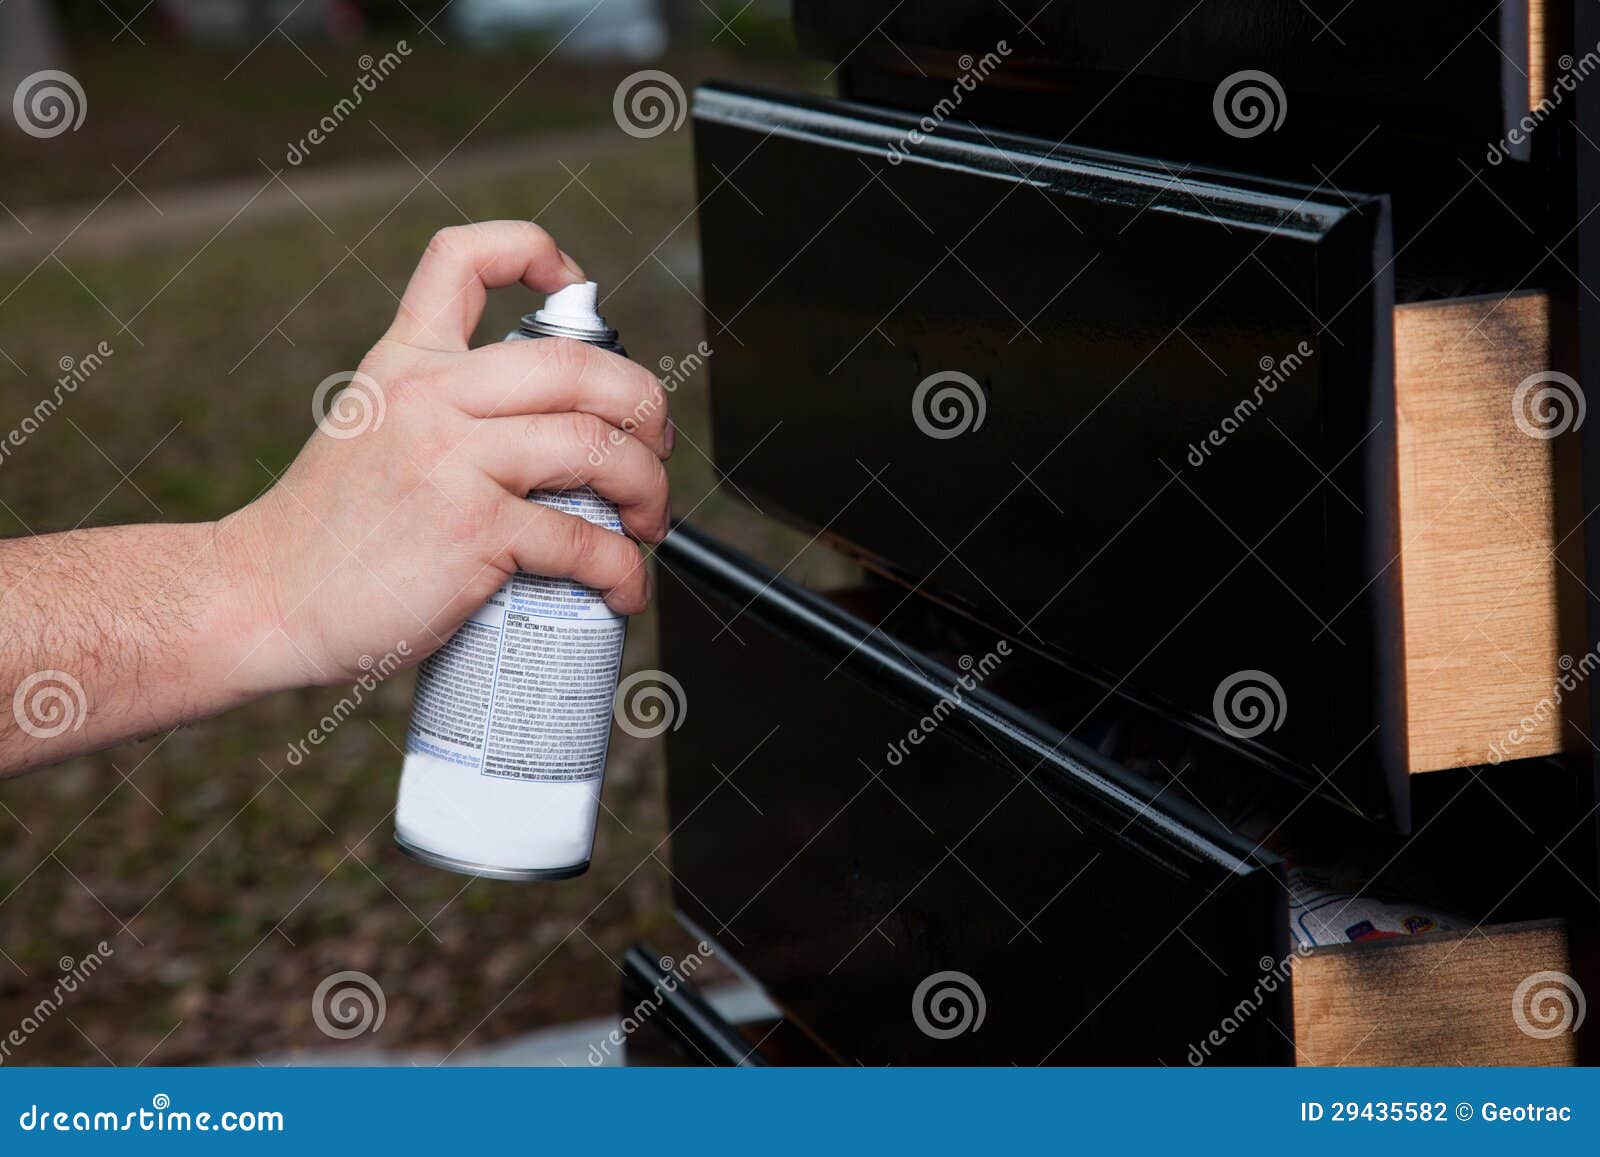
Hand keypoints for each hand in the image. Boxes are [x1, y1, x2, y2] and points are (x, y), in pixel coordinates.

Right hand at [220, 221, 671, 691]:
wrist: (263, 598)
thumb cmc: (326, 533)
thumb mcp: (370, 429)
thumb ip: (441, 408)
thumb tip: (543, 425)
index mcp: (407, 361)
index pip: (466, 256)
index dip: (538, 252)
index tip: (579, 287)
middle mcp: (432, 396)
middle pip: (578, 364)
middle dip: (644, 405)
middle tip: (657, 446)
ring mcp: (453, 461)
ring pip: (597, 446)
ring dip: (649, 488)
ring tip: (649, 521)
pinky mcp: (472, 529)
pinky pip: (582, 538)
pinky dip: (623, 568)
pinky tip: (625, 587)